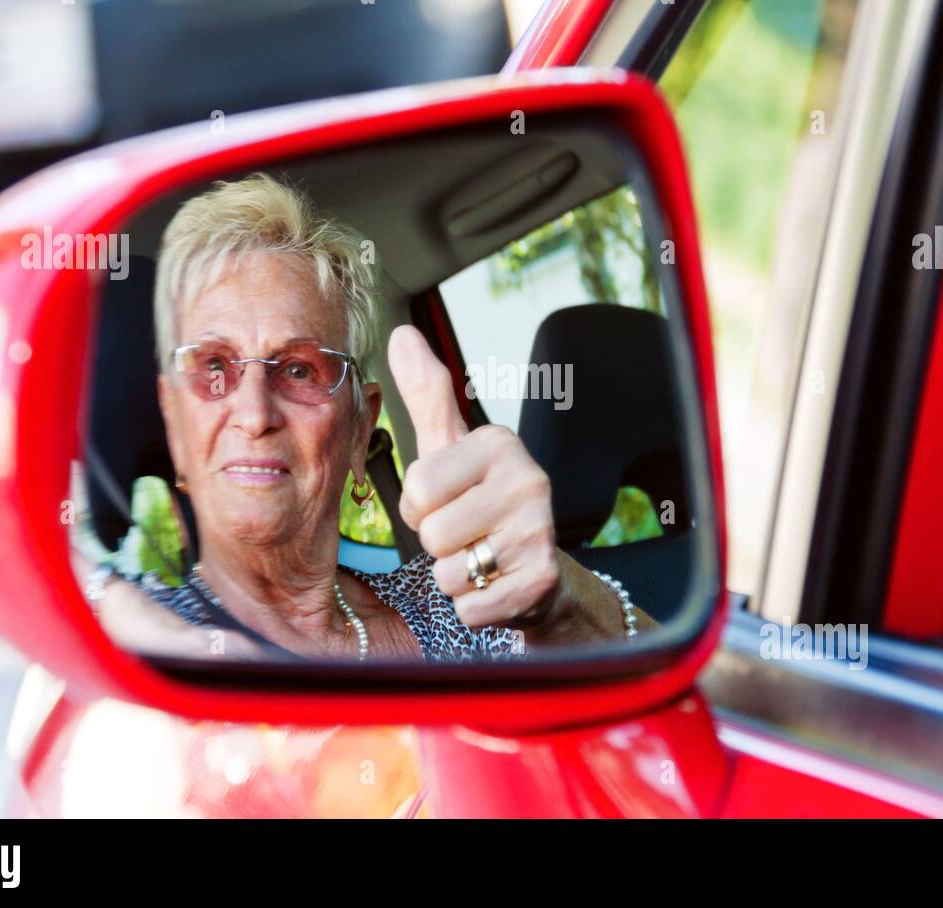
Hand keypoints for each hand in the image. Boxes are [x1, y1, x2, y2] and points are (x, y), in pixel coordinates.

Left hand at [388, 325, 559, 627]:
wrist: (537, 571)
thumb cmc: (482, 505)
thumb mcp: (451, 447)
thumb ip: (425, 394)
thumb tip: (401, 335)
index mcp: (499, 444)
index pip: (418, 487)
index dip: (420, 506)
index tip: (449, 501)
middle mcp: (529, 480)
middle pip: (431, 532)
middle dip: (438, 544)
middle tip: (467, 535)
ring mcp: (539, 531)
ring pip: (448, 572)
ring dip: (455, 577)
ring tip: (482, 560)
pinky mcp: (541, 580)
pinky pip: (470, 607)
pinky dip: (474, 608)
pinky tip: (496, 587)